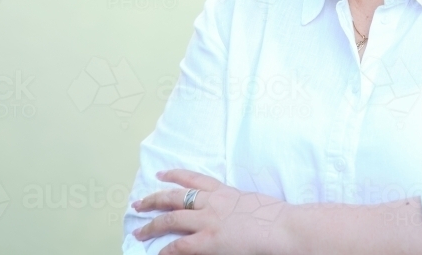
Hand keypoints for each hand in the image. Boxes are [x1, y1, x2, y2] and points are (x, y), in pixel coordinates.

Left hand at [131, 169, 291, 254]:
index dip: (174, 175)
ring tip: (139, 231)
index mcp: (224, 191)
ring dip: (152, 225)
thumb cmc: (275, 215)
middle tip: (139, 203)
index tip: (161, 174)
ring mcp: (209, 220)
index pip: (193, 178)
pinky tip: (158, 252)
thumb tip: (230, 211)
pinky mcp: (210, 240)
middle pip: (175, 196)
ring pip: (171, 218)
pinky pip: (181, 245)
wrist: (283, 226)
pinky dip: (167, 249)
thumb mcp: (251, 201)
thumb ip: (235, 203)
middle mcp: (212, 202)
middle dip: (154, 199)